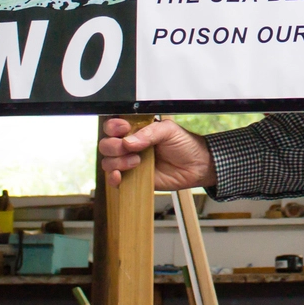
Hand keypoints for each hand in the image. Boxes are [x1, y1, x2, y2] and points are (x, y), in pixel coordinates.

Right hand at [98, 118, 217, 190]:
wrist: (197, 166)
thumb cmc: (185, 145)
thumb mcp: (169, 131)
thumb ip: (149, 132)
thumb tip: (129, 141)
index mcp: (137, 129)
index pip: (114, 125)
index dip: (113, 126)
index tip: (124, 129)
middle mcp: (130, 145)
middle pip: (106, 144)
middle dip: (114, 146)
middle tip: (129, 148)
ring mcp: (130, 162)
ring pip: (108, 161)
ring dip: (117, 162)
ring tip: (136, 162)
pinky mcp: (133, 178)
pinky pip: (114, 179)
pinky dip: (113, 178)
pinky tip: (121, 176)